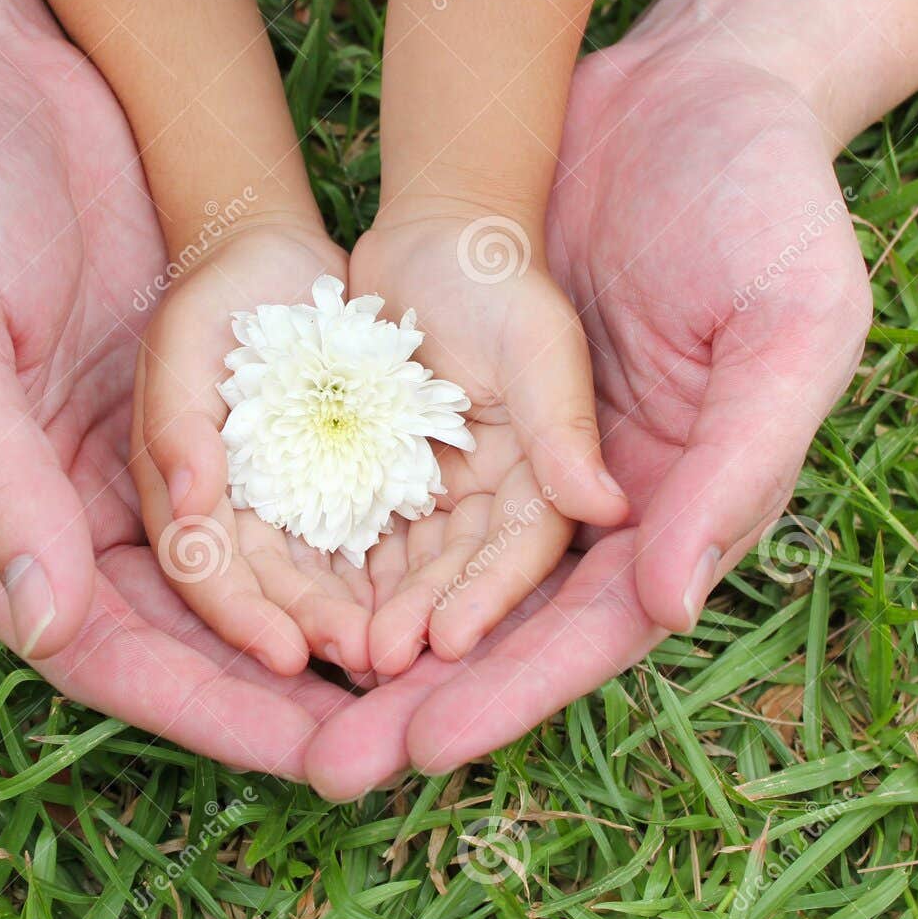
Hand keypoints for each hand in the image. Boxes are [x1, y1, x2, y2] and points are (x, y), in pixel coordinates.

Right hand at [0, 32, 348, 778]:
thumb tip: (51, 623)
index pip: (98, 646)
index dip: (203, 700)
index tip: (302, 746)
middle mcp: (53, 503)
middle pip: (179, 628)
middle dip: (274, 686)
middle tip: (382, 735)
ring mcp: (118, 448)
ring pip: (229, 566)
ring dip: (311, 615)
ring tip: (409, 664)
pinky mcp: (176, 389)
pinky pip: (256, 478)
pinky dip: (318, 522)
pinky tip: (397, 552)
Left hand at [304, 38, 871, 797]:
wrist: (692, 88)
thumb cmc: (767, 201)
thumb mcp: (789, 326)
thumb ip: (740, 463)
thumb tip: (663, 602)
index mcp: (689, 501)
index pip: (593, 627)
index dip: (511, 691)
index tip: (425, 745)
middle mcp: (609, 496)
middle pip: (506, 621)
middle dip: (422, 696)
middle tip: (332, 768)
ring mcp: (538, 448)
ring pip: (445, 563)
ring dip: (372, 629)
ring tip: (288, 688)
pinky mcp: (481, 397)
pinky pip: (412, 476)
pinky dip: (357, 528)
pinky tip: (286, 572)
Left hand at [346, 210, 628, 676]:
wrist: (437, 227)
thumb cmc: (504, 269)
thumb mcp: (544, 338)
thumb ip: (569, 427)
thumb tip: (607, 515)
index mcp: (586, 480)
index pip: (543, 568)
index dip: (498, 624)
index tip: (445, 665)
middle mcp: (533, 502)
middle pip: (481, 591)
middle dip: (431, 649)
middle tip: (373, 691)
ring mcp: (471, 495)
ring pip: (428, 577)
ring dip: (387, 623)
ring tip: (337, 661)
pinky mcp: (416, 479)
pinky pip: (384, 541)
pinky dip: (355, 577)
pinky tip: (310, 612)